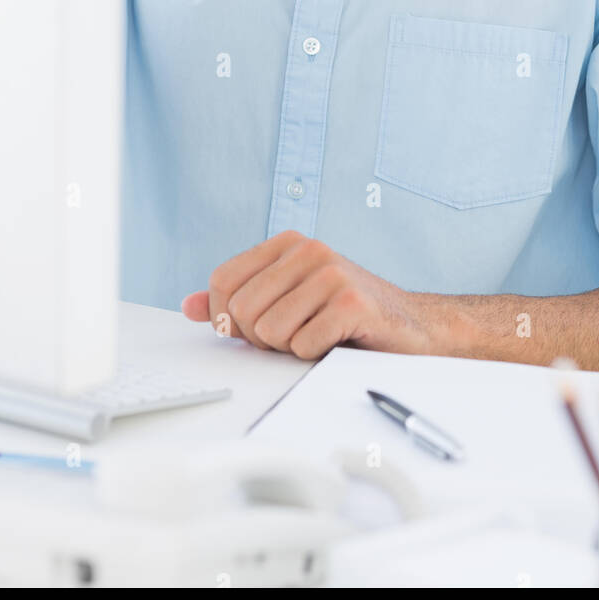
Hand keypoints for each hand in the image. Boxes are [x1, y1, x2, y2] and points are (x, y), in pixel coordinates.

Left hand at [181, 230, 437, 358]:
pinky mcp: (352, 303)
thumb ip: (237, 301)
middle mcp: (309, 249)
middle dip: (262, 338)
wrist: (409, 328)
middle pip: (242, 310)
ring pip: (269, 332)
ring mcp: (332, 273)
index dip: (232, 317)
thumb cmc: (344, 315)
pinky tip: (337, 342)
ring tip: (319, 335)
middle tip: (296, 334)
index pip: (222, 281)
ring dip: (291, 348)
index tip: (261, 325)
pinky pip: (302, 346)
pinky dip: (315, 356)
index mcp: (287, 243)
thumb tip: (189, 306)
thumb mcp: (286, 300)